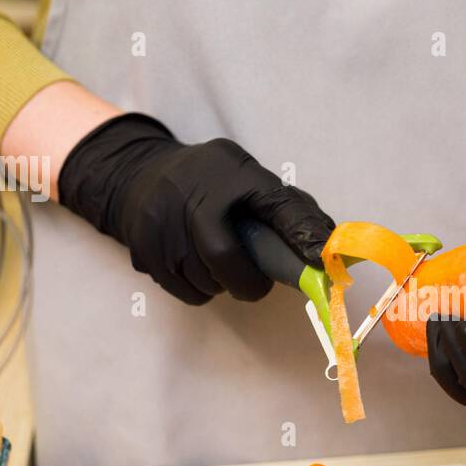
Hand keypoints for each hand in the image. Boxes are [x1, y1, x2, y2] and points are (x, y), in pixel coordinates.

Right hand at [57, 113, 334, 303]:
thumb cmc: (208, 182)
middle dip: (249, 282)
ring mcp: (161, 227)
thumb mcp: (245, 175)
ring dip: (225, 283)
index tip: (321, 260)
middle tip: (257, 282)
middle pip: (224, 258)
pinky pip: (189, 293)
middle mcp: (190, 196)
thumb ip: (284, 206)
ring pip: (208, 282)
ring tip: (221, 261)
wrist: (137, 177)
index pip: (273, 204)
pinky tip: (198, 266)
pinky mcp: (145, 254)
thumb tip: (328, 247)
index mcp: (229, 172)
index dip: (300, 232)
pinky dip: (203, 290)